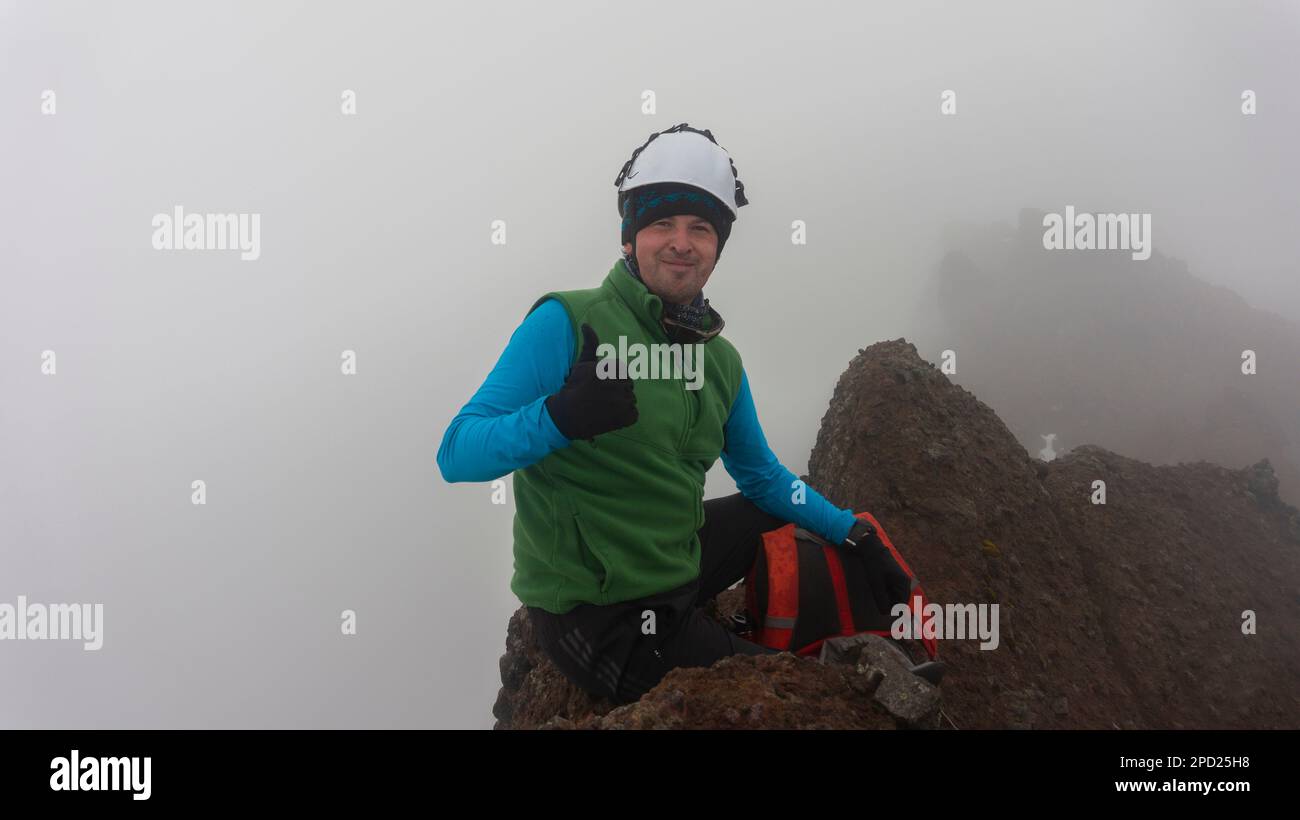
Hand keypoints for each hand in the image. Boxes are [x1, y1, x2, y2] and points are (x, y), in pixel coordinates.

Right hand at [545, 323, 637, 442]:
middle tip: (602, 398)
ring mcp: (622, 402)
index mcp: (610, 370)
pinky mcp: (624, 418)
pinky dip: (625, 417)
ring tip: (605, 408)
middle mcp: (617, 384)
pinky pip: (634, 414)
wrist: (566, 415)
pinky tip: (611, 417)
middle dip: (618, 391)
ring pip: (631, 400)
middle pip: (629, 385)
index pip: (623, 372)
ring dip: (621, 404)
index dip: (613, 379)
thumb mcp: (581, 364)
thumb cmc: (574, 388)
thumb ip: (590, 344)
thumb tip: (586, 325)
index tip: (601, 386)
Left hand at [842, 520, 910, 612]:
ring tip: (878, 586)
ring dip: (886, 597)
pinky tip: (879, 584)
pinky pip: (892, 592)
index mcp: (904, 583)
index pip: (901, 605)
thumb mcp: (876, 584)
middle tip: (878, 593)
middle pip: (899, 602)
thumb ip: (881, 599)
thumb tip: (886, 613)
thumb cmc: (874, 565)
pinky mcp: (896, 580)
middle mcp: (906, 583)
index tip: (883, 610)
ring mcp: (902, 581)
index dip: (891, 610)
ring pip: (895, 597)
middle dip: (888, 602)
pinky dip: (885, 592)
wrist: (872, 549)